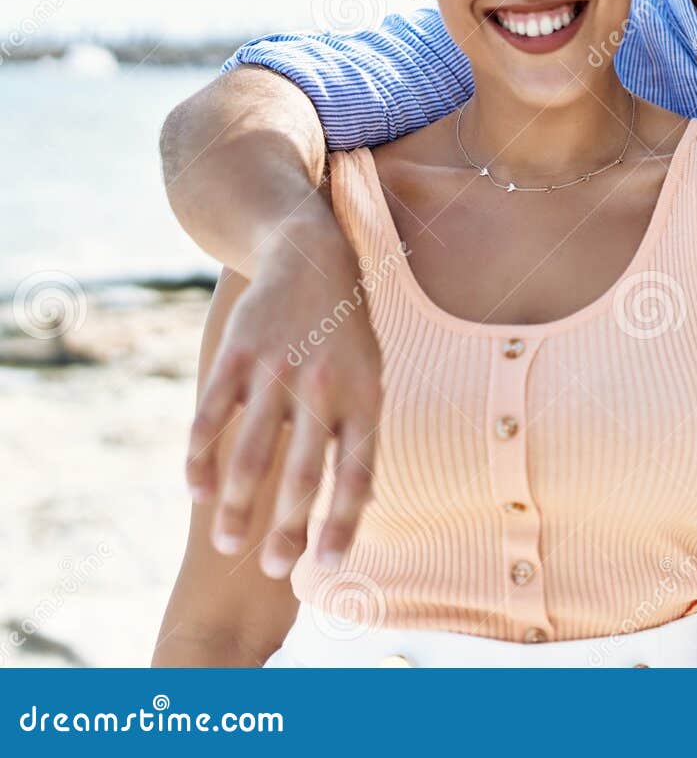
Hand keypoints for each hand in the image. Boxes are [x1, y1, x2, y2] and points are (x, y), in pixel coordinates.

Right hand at [185, 207, 382, 577]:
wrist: (311, 256)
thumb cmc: (347, 334)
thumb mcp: (370, 377)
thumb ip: (358, 435)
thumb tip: (360, 506)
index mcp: (364, 397)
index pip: (356, 474)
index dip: (342, 522)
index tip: (326, 565)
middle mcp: (323, 388)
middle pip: (302, 473)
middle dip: (285, 529)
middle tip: (270, 570)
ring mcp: (277, 371)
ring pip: (251, 453)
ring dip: (237, 506)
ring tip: (228, 544)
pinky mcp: (236, 355)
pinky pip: (211, 417)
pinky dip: (201, 459)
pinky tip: (197, 492)